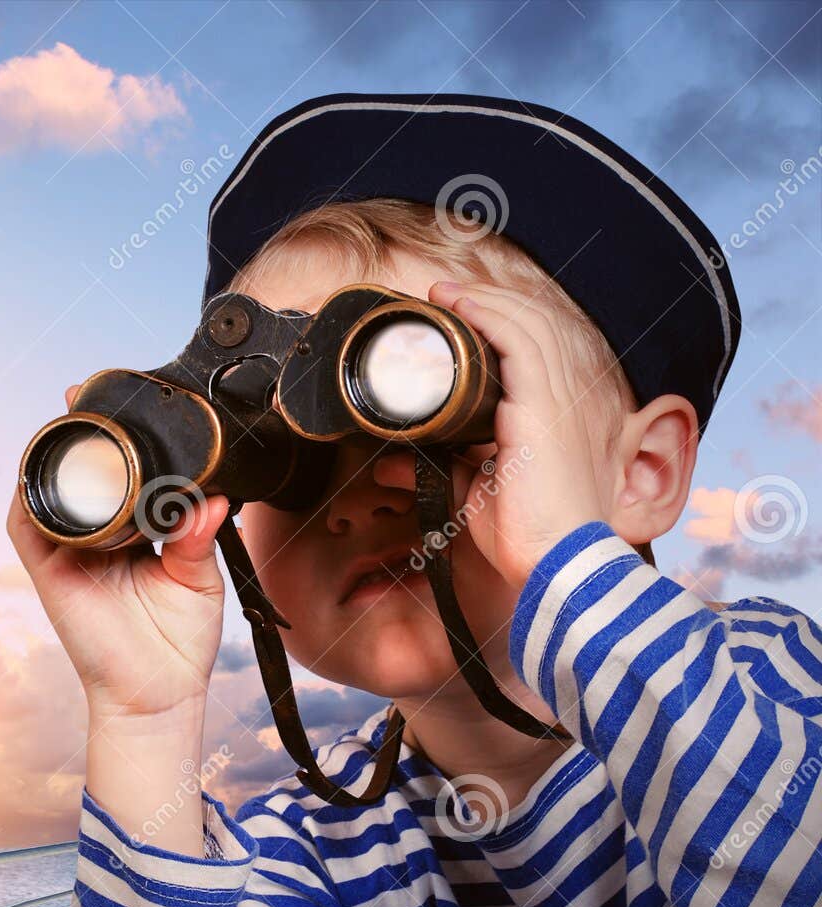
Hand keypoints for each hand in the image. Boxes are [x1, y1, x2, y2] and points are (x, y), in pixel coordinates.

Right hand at [8, 385, 230, 724]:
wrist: (156, 696)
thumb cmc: (177, 644)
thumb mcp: (199, 579)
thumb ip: (198, 535)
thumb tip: (213, 496)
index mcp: (133, 535)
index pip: (123, 477)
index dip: (121, 441)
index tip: (131, 404)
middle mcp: (98, 538)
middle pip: (82, 475)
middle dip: (81, 433)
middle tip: (85, 393)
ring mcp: (68, 552)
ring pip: (50, 489)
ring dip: (54, 452)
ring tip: (69, 416)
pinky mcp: (49, 570)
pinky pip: (28, 522)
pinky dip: (31, 490)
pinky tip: (43, 464)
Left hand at [406, 279, 611, 588]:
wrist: (554, 560)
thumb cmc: (528, 536)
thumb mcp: (477, 496)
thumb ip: (443, 470)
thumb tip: (393, 465)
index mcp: (557, 417)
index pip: (535, 353)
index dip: (500, 327)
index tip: (458, 318)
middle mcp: (566, 400)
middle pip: (533, 328)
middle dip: (488, 304)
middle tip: (444, 296)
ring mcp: (559, 400)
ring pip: (527, 325)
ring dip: (483, 302)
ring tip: (444, 293)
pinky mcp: (542, 407)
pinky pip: (520, 342)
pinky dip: (490, 317)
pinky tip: (462, 306)